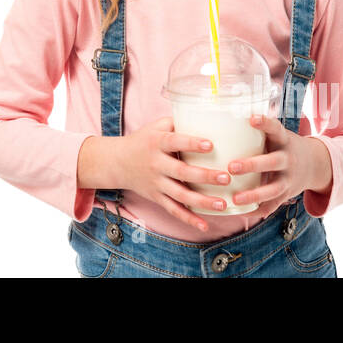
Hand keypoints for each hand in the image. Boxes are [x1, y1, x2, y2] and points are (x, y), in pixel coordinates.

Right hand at [78, 117, 232, 232]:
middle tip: (226, 177)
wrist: (117, 162)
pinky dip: (188, 219)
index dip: (192, 143)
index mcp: (157, 143)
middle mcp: (156, 164)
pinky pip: (173, 210)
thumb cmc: (143, 141)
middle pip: (181, 172)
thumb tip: (206, 116)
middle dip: (205, 176)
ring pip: (180, 195)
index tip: (211, 145)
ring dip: (202, 201)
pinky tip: (204, 225)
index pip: (175, 142)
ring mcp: (156, 183)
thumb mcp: (155, 127)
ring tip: (223, 203)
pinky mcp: (156, 197)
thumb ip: (177, 122)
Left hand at [227, 114, 332, 216]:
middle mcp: (288, 159)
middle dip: (252, 165)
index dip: (265, 123)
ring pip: (273, 189)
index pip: (276, 128)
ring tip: (234, 199)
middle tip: (231, 167)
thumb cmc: (283, 145)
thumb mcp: (277, 135)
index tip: (251, 118)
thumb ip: (256, 130)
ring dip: (253, 195)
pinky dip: (258, 210)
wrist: (315, 164)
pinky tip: (242, 213)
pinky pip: (273, 205)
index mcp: (284, 140)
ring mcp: (289, 178)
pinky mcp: (287, 194)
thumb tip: (219, 118)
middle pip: (273, 162)